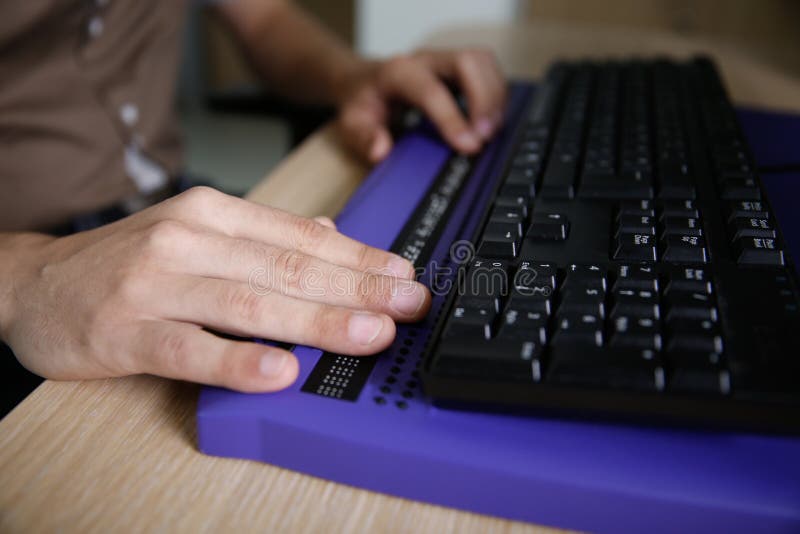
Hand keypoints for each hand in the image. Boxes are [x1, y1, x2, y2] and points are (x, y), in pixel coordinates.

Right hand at [0, 187, 429, 391]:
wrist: (34, 283)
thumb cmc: (128, 261)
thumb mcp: (199, 233)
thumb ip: (266, 236)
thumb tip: (330, 231)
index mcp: (214, 214)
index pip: (301, 236)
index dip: (359, 258)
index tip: (405, 277)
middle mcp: (189, 240)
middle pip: (287, 267)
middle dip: (356, 288)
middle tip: (408, 307)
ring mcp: (156, 284)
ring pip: (248, 303)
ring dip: (315, 320)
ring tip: (368, 335)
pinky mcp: (126, 331)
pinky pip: (190, 348)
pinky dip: (237, 360)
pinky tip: (281, 371)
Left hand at [337, 49, 506, 161]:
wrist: (365, 83)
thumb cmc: (363, 104)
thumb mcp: (351, 125)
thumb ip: (363, 138)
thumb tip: (381, 151)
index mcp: (398, 72)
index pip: (431, 91)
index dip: (453, 119)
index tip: (469, 146)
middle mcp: (426, 60)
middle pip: (467, 62)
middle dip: (483, 99)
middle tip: (485, 136)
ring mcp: (445, 61)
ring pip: (483, 63)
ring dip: (495, 97)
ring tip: (491, 131)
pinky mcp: (459, 69)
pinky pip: (488, 72)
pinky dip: (496, 96)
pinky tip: (490, 122)